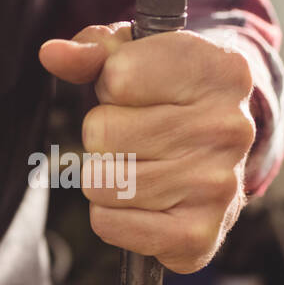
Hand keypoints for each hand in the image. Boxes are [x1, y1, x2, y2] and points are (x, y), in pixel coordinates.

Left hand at [39, 23, 255, 273]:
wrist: (223, 154)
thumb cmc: (173, 94)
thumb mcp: (141, 56)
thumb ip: (95, 49)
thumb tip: (54, 54)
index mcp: (219, 72)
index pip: (118, 77)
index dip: (111, 85)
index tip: (137, 91)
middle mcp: (229, 129)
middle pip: (101, 133)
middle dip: (103, 133)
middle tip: (136, 134)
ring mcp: (217, 186)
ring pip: (100, 181)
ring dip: (105, 174)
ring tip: (140, 164)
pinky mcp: (198, 235)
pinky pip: (108, 224)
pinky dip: (111, 215)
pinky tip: (142, 200)